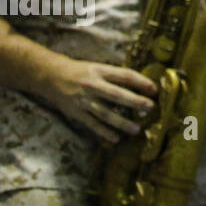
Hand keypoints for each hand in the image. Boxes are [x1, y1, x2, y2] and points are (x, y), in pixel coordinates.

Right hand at [40, 58, 158, 144]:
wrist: (51, 76)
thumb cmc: (81, 71)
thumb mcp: (98, 67)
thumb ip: (115, 75)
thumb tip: (141, 84)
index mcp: (101, 71)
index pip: (125, 75)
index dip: (141, 81)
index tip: (154, 89)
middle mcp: (93, 85)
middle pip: (117, 95)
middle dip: (135, 102)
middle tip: (150, 108)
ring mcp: (83, 100)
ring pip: (105, 113)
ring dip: (122, 122)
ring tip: (136, 129)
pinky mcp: (75, 112)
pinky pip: (92, 124)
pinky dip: (103, 132)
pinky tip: (115, 138)